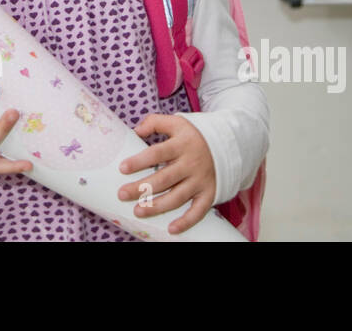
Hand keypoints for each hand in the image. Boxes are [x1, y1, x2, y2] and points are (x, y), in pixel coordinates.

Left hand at [117, 113, 216, 234]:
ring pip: (177, 197)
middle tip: (122, 194)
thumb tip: (135, 131)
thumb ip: (155, 122)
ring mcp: (201, 180)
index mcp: (182, 144)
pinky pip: (199, 211)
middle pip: (164, 178)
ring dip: (157, 206)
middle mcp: (192, 163)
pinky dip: (186, 222)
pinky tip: (171, 229)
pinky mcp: (210, 193)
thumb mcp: (177, 122)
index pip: (158, 153)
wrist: (229, 144)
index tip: (122, 168)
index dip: (140, 161)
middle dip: (142, 188)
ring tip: (138, 211)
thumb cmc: (195, 135)